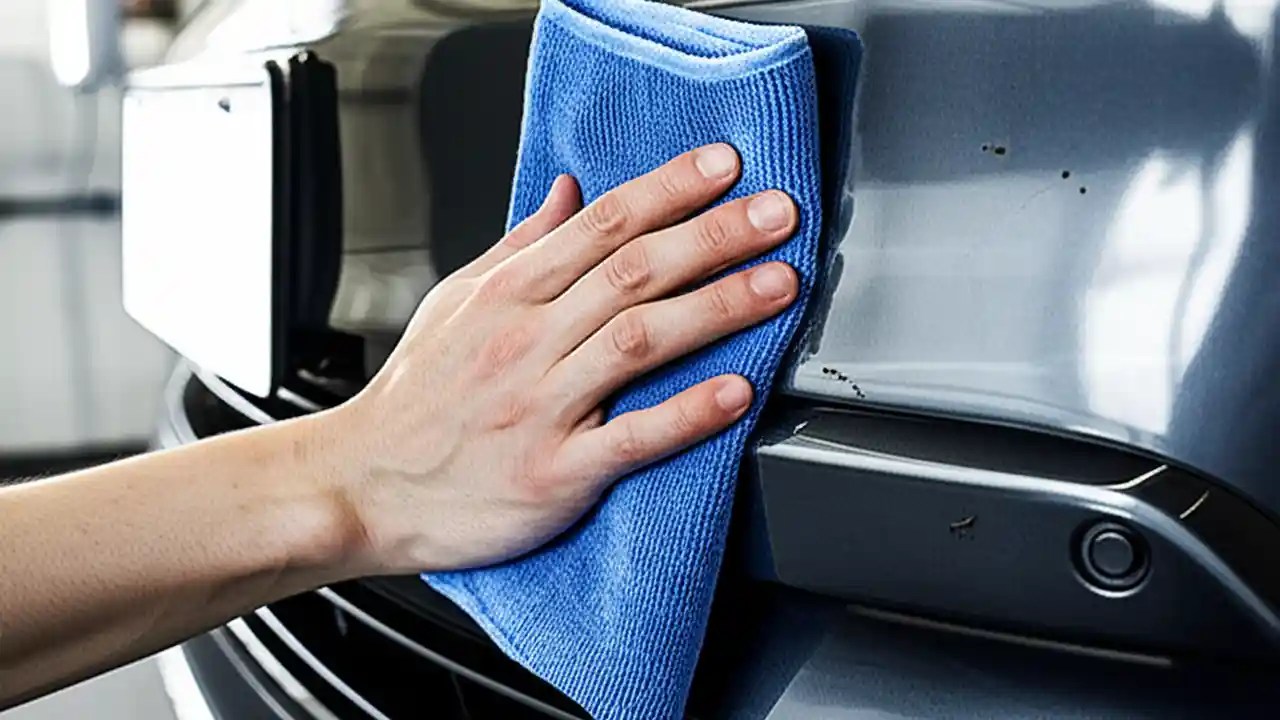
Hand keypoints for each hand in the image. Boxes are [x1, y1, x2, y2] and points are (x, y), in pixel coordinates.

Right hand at [320, 144, 798, 574]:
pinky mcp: (553, 473)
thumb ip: (520, 247)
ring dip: (717, 307)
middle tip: (779, 214)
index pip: (601, 225)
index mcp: (507, 294)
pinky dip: (686, 412)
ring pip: (640, 340)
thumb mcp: (456, 303)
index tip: (724, 166)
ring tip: (778, 285)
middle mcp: (526, 341)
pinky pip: (631, 438)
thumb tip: (567, 192)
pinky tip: (736, 392)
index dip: (669, 190)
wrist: (363, 487)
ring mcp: (541, 406)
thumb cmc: (415, 400)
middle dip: (714, 235)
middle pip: (633, 271)